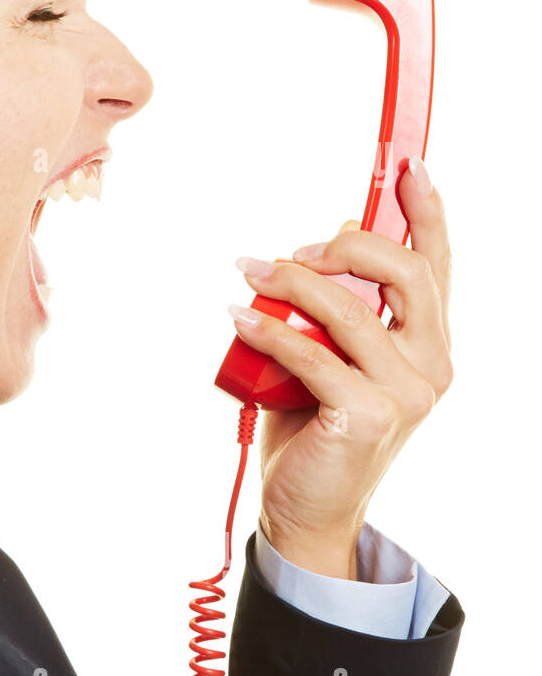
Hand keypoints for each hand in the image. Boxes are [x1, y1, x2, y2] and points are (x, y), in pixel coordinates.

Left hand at [230, 157, 452, 578]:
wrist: (304, 508)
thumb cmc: (311, 427)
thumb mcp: (328, 356)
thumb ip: (337, 309)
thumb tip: (330, 240)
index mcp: (427, 344)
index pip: (436, 266)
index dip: (426, 213)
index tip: (409, 167)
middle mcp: (430, 364)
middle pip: (405, 273)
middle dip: (345, 246)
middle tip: (292, 250)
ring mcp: (405, 393)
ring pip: (349, 310)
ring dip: (290, 282)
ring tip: (248, 272)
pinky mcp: (367, 416)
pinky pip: (312, 354)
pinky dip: (269, 329)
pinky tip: (239, 317)